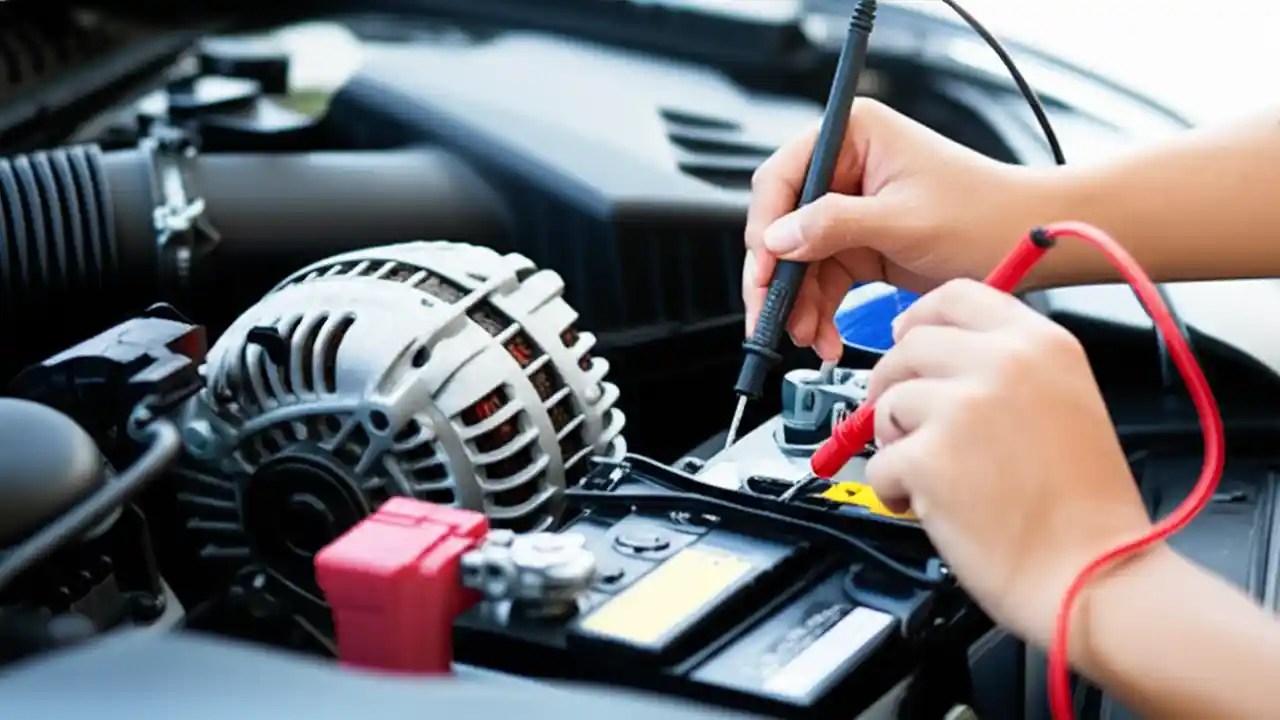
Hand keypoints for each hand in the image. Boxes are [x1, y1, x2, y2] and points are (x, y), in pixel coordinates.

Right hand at [744, 99, 1062, 360]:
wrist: (1025, 241)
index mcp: (854, 135)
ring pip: (799, 258)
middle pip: (783, 222)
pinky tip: (824, 333)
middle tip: (770, 315)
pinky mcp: (859, 241)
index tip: (764, 271)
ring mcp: (849, 206)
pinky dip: (819, 308)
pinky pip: (822, 277)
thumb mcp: (902, 221)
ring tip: (808, 335)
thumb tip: (779, 240)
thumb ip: (834, 225)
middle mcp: (846, 165)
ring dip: (798, 301)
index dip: (766, 227)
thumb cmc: (983, 214)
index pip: (783, 178)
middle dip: (778, 276)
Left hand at [862, 279, 1151, 648]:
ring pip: (889, 403)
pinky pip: (879, 460)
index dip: (920, 317)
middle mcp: (1004, 364)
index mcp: (1042, 344)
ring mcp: (963, 408)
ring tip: (933, 476)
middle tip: (904, 421)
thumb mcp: (1066, 401)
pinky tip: (929, 506)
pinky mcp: (930, 456)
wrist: (1092, 575)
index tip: (906, 338)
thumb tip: (938, 356)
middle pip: (910, 344)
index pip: (957, 294)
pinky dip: (894, 489)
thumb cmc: (1084, 508)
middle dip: (896, 383)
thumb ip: (1009, 367)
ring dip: (896, 441)